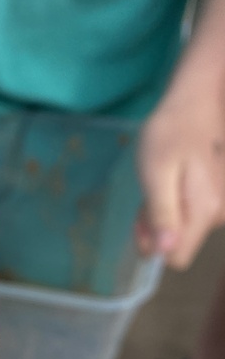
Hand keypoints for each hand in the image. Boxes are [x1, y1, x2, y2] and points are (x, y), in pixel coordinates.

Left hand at [136, 68, 224, 268]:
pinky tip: (177, 177)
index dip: (154, 244)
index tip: (143, 218)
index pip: (177, 258)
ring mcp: (224, 204)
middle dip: (159, 225)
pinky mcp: (222, 195)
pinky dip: (180, 201)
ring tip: (165, 179)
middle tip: (150, 193)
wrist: (198, 100)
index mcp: (205, 210)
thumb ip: (162, 213)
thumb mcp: (155, 173)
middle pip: (180, 242)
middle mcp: (221, 213)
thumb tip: (166, 253)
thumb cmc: (171, 132)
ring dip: (168, 211)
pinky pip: (195, 212)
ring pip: (186, 228)